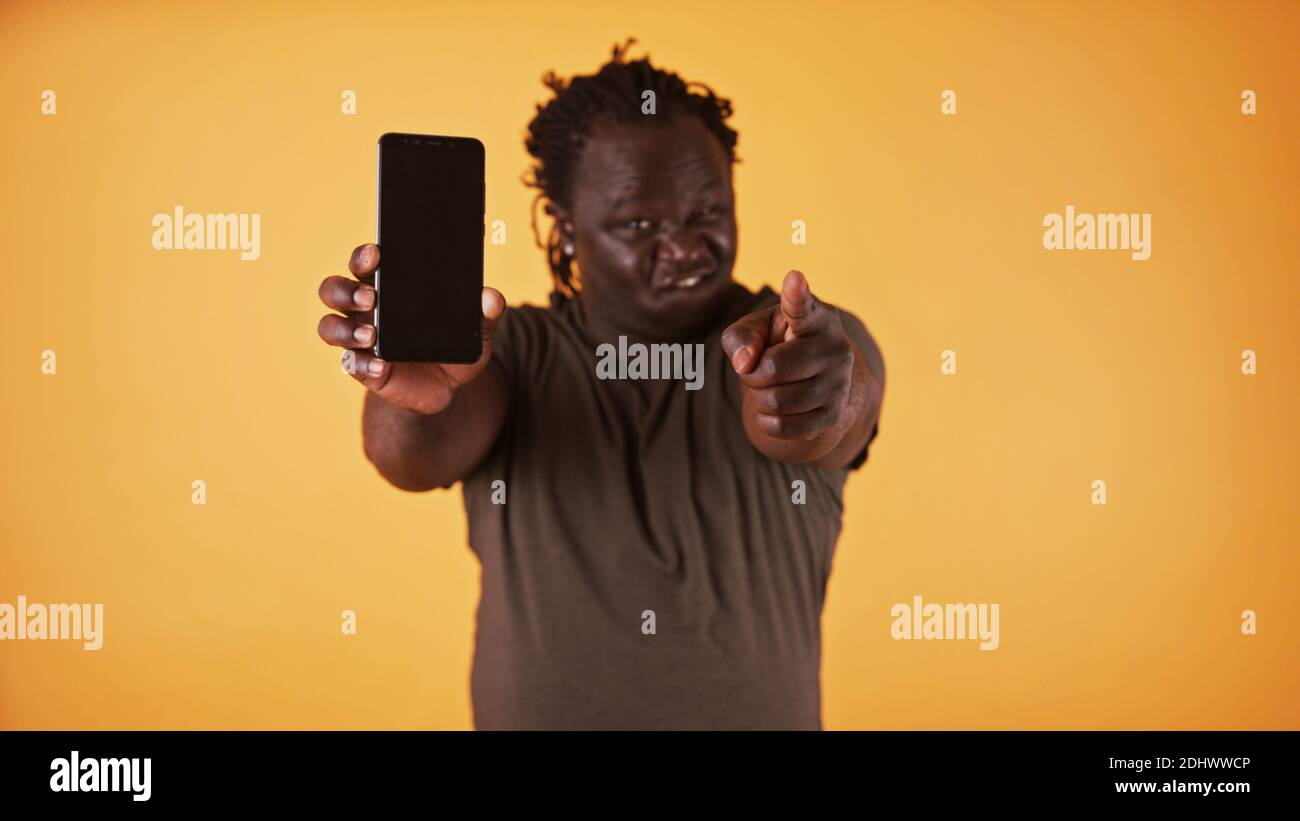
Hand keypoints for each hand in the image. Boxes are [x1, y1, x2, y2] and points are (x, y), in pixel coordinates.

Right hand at [316, 243, 504, 415]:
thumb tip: (492, 298)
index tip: (376, 254)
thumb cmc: (453, 347)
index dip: (364, 255)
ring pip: (330, 326)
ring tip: (371, 335)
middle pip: (335, 289)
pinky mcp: (364, 369)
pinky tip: (380, 365)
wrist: (447, 387)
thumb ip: (485, 314)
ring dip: (344, 329)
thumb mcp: (475, 331)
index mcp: (388, 286)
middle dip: (347, 290)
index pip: (365, 262)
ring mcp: (360, 339)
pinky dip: (362, 364)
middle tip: (371, 296)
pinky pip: (351, 364)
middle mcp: (365, 309)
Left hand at [721, 269, 859, 442]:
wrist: (819, 380)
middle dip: (753, 374)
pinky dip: (767, 421)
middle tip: (758, 369)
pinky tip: (774, 409)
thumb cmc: (780, 344)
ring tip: (768, 388)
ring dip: (759, 399)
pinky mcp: (833, 415)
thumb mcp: (758, 329)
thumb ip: (741, 336)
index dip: (796, 295)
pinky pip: (783, 426)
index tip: (793, 279)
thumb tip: (745, 363)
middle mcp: (834, 347)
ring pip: (776, 401)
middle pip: (771, 369)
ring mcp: (838, 383)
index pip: (803, 306)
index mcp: (815, 317)